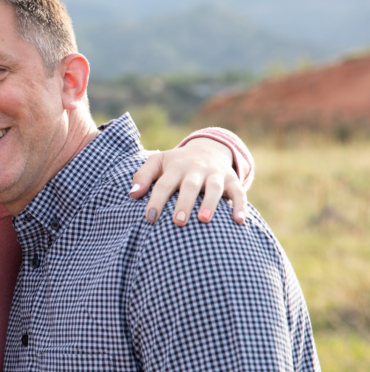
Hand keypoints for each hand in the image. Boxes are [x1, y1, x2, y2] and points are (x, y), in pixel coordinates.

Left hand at [130, 138, 247, 225]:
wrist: (209, 149)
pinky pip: (239, 192)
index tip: (150, 218)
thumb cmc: (176, 163)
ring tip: (204, 220)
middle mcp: (196, 169)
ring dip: (210, 203)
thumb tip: (132, 194)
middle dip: (184, 203)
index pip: (163, 184)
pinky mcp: (232, 179)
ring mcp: (215, 174)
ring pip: (214, 187)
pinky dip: (240, 206)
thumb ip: (143, 176)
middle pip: (189, 186)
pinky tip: (239, 221)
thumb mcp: (157, 162)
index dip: (156, 200)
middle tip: (178, 222)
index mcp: (175, 167)